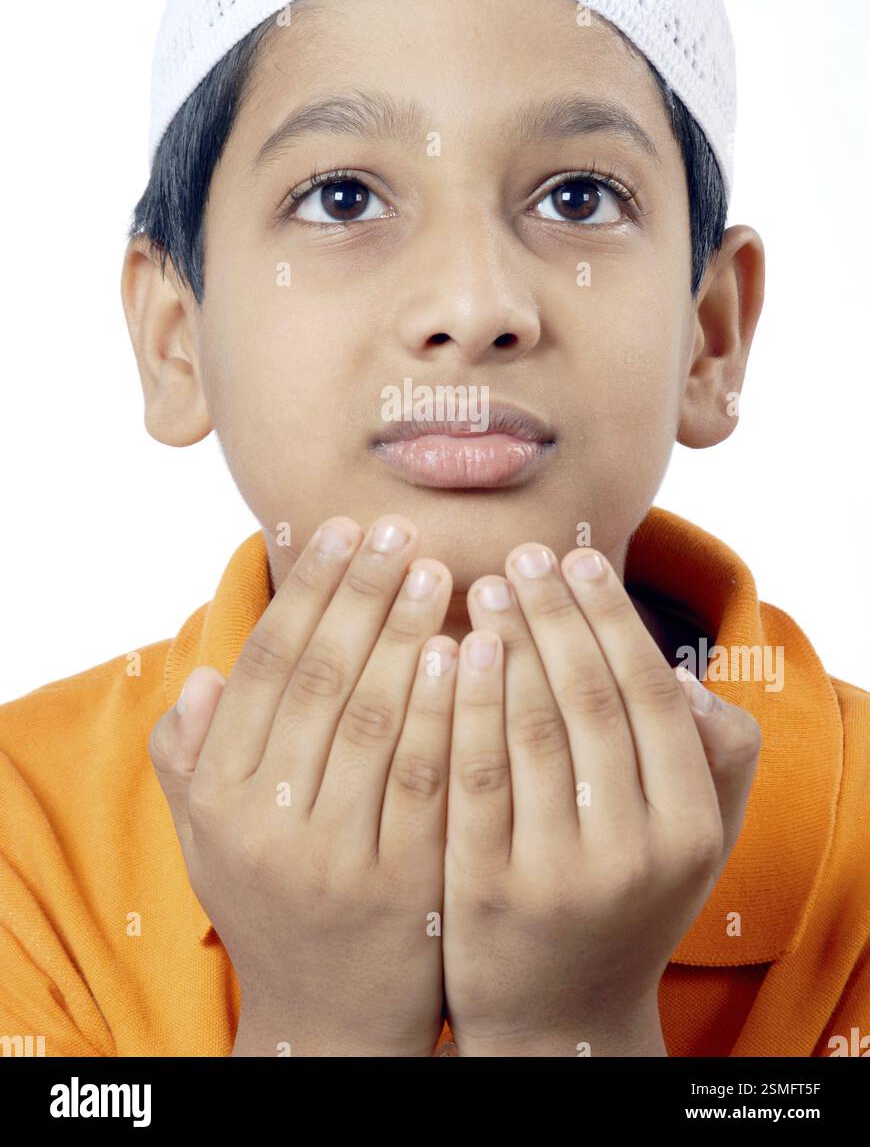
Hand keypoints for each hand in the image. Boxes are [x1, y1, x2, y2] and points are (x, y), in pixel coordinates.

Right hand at [148, 513, 456, 1056]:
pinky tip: (468, 652)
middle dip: (361, 593)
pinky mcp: (400, 883)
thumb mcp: (209, 840)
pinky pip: (427, 777)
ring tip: (438, 570)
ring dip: (406, 634)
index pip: (264, 666)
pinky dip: (446, 709)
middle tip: (399, 530)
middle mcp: (263, 820)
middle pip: (319, 678)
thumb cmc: (275, 904)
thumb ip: (192, 760)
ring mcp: (332, 854)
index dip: (305, 590)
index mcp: (215, 794)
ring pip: (372, 719)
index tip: (341, 529)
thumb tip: (201, 676)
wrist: (331, 1016)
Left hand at [442, 543, 761, 1056]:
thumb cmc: (626, 899)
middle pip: (589, 700)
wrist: (562, 1015)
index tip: (577, 559)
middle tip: (522, 556)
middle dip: (553, 615)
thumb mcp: (689, 837)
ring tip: (481, 587)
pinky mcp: (487, 892)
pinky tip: (442, 653)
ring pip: (529, 731)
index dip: (611, 617)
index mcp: (689, 825)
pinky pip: (470, 778)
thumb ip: (705, 753)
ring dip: (505, 645)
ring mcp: (559, 875)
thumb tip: (674, 667)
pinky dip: (459, 707)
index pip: (648, 693)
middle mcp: (634, 851)